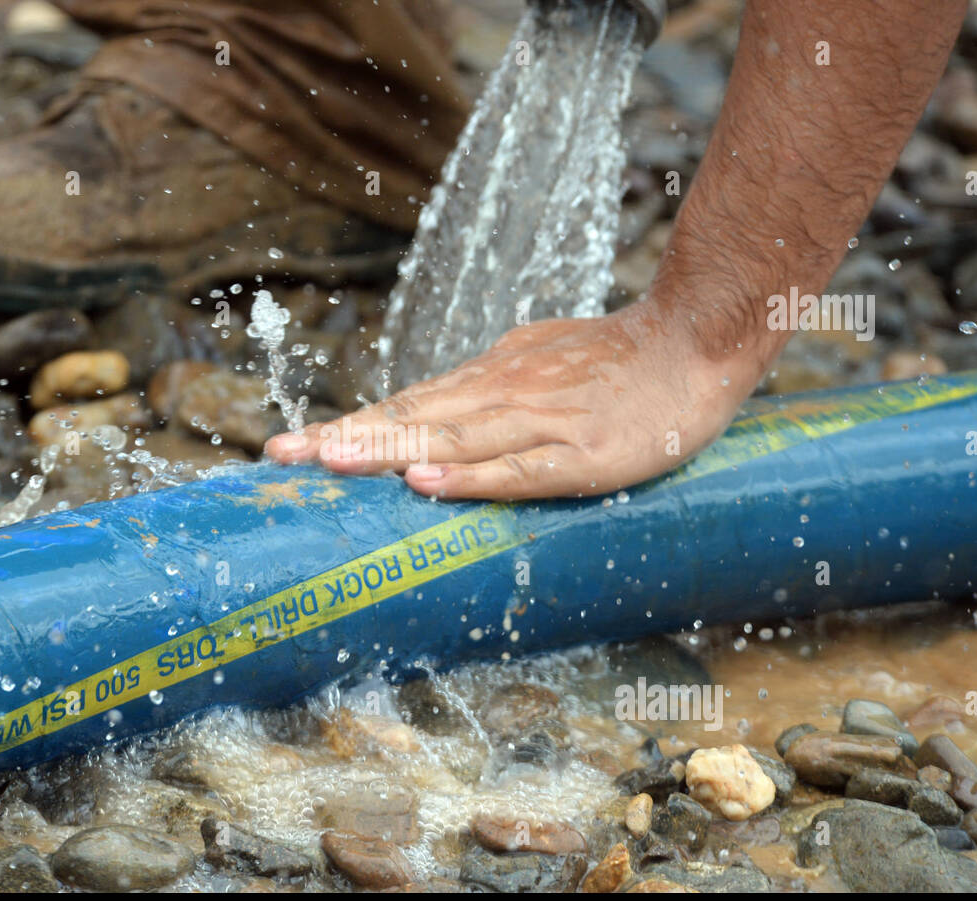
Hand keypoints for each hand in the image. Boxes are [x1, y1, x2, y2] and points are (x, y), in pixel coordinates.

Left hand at [264, 299, 752, 500]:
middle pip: (412, 419)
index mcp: (489, 378)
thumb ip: (486, 387)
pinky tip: (425, 484)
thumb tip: (434, 412)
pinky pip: (517, 469)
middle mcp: (502, 395)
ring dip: (386, 451)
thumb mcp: (537, 361)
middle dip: (344, 440)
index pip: (405, 405)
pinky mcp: (580, 453)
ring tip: (329, 464)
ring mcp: (540, 422)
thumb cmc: (616, 359)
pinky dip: (468, 477)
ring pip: (450, 439)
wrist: (695, 342)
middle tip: (281, 457)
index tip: (291, 446)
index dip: (348, 426)